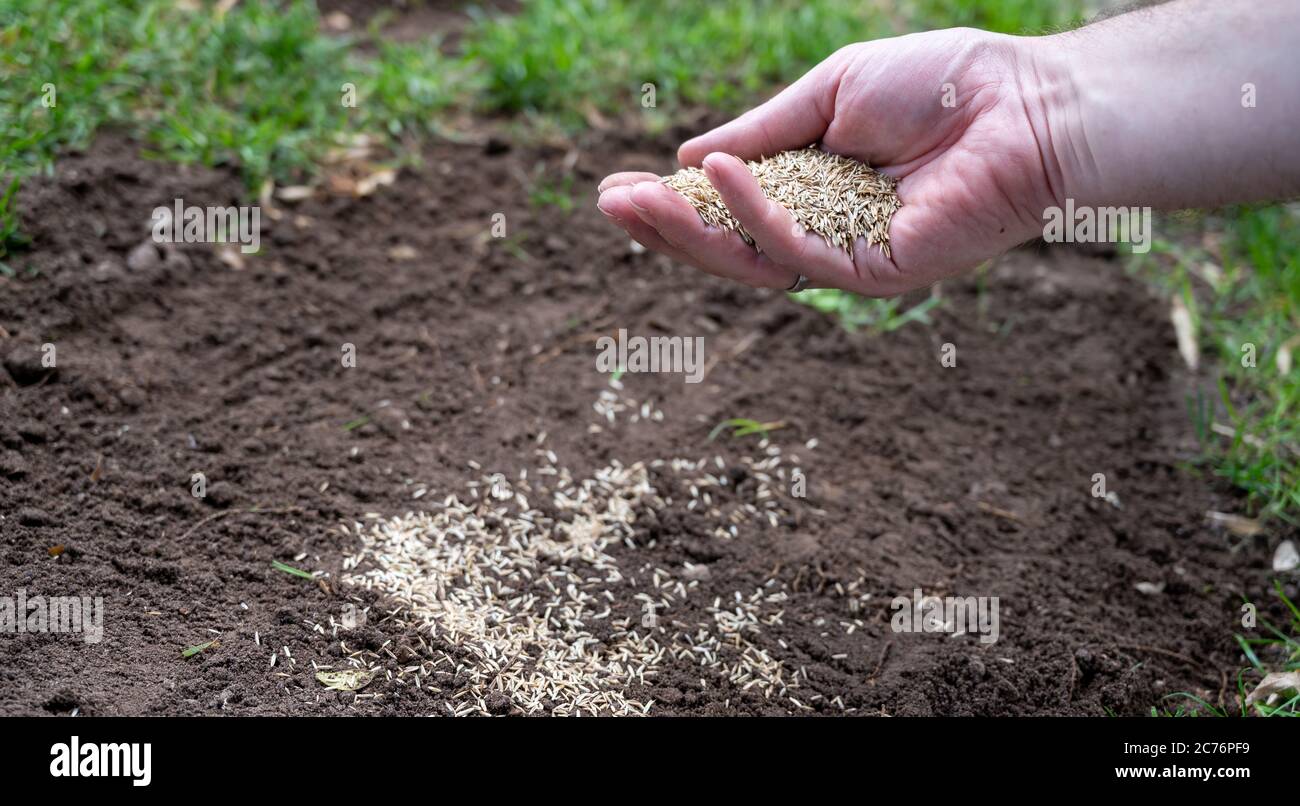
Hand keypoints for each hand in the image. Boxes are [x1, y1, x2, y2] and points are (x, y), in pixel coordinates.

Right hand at [597, 28, 1062, 295]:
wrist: (1028, 103)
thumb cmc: (941, 87)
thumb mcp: (830, 94)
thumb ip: (764, 131)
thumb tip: (690, 158)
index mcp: (814, 189)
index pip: (731, 209)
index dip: (675, 202)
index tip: (620, 187)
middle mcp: (826, 230)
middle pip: (731, 244)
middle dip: (667, 227)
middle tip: (608, 203)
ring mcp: (850, 256)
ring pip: (753, 261)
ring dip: (690, 233)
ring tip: (635, 200)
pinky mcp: (877, 271)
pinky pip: (800, 249)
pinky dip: (755, 214)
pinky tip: (714, 177)